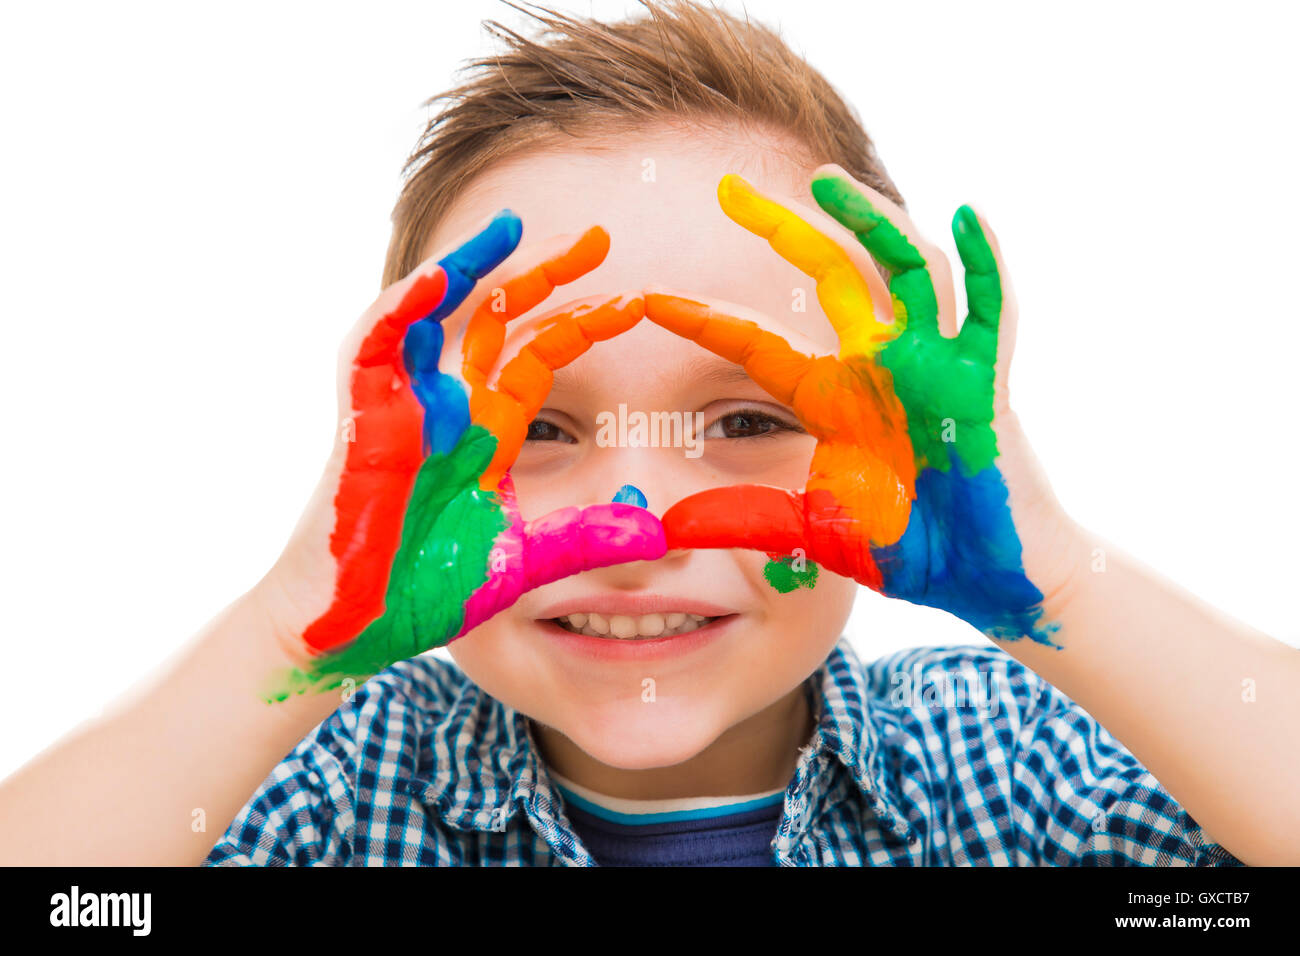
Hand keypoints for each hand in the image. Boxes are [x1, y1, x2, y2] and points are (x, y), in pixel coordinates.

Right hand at [266, 215, 663, 698]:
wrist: (353, 627)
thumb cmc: (424, 591)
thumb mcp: (522, 562)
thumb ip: (583, 539)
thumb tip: (657, 533)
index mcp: (487, 433)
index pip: (539, 357)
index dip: (583, 324)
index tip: (634, 301)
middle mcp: (448, 408)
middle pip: (496, 320)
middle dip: (544, 274)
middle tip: (600, 237)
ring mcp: (403, 408)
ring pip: (433, 316)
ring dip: (469, 269)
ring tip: (512, 227)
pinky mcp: (361, 422)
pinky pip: (375, 350)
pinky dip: (402, 312)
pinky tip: (439, 281)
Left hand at [644, 171, 1066, 644]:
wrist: (980, 574)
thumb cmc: (906, 546)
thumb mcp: (811, 530)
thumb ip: (745, 521)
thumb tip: (670, 526)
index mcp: (831, 397)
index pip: (756, 345)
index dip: (705, 321)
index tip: (650, 300)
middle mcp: (878, 364)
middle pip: (828, 274)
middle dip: (781, 226)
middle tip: (727, 187)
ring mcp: (933, 364)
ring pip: (904, 269)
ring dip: (869, 221)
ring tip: (825, 182)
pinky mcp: (984, 381)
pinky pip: (990, 310)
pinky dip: (986, 262)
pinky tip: (967, 214)